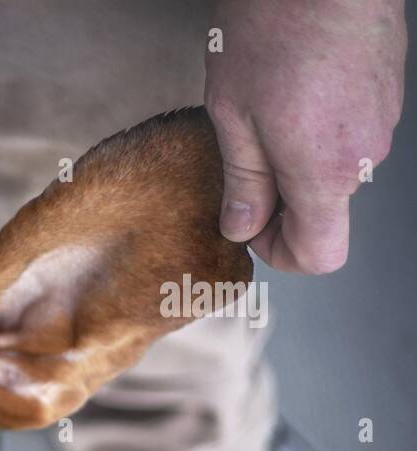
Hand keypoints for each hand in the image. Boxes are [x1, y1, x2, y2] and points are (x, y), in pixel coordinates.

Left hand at [205, 0, 405, 272]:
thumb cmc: (274, 27)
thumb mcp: (233, 114)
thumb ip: (243, 180)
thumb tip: (242, 225)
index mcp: (325, 171)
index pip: (319, 254)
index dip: (279, 252)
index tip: (250, 226)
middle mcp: (365, 154)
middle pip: (326, 209)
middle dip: (280, 199)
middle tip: (243, 158)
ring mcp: (383, 120)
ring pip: (336, 167)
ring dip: (297, 156)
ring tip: (265, 110)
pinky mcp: (388, 92)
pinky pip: (349, 131)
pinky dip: (318, 126)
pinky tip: (292, 88)